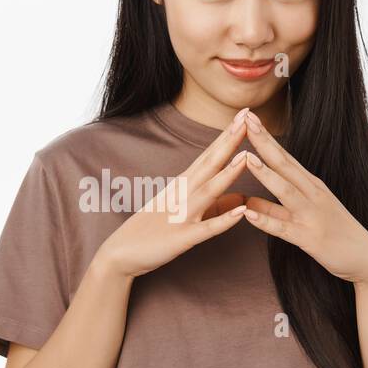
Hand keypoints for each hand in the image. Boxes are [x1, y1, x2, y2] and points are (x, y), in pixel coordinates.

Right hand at [96, 106, 252, 278]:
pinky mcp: (182, 238)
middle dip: (229, 140)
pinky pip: (207, 229)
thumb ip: (215, 206)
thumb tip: (242, 199)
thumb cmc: (151, 231)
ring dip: (228, 173)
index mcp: (182, 185)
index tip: (244, 114)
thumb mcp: (183, 212)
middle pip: (210, 163)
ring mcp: (182, 215)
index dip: (227, 135)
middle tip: (247, 115)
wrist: (119, 254)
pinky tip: (241, 212)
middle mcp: (183, 194)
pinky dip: (225, 220)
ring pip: (210, 191)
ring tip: (248, 156)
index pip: (209, 154)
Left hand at [237, 110, 367, 284]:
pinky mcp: (309, 238)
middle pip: (284, 164)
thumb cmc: (336, 234)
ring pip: (284, 191)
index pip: (285, 156)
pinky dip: (265, 220)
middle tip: (246, 120)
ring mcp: (311, 215)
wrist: (367, 259)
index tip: (250, 117)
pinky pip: (283, 228)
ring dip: (265, 174)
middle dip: (264, 142)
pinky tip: (247, 214)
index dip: (267, 137)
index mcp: (312, 185)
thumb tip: (248, 202)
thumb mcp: (308, 213)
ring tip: (246, 158)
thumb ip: (276, 207)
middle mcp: (312, 194)